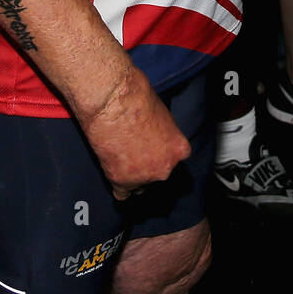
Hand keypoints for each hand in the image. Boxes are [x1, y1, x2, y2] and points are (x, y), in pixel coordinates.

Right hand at [80, 63, 190, 199]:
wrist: (114, 103)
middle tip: (135, 148)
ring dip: (133, 175)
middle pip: (158, 173)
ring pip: (140, 185)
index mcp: (179, 149)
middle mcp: (165, 167)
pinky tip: (115, 172)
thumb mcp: (163, 114)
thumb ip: (164, 132)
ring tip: (122, 155)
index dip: (162, 153)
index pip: (174, 159)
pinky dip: (119, 186)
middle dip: (148, 164)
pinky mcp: (121, 181)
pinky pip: (122, 194)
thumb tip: (158, 134)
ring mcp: (144, 177)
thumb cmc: (137, 99)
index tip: (154, 149)